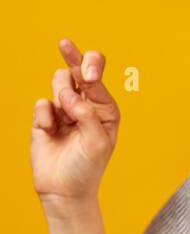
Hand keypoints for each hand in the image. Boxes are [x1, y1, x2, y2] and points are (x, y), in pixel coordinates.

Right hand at [31, 38, 120, 209]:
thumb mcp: (97, 142)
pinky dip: (45, 117)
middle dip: (74, 55)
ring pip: (58, 81)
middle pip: (78, 68)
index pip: (98, 77)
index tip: (87, 74)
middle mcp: (85, 103)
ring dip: (60, 95)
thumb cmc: (87, 168)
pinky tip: (50, 131)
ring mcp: (64, 108)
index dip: (91, 67)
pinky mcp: (44, 117)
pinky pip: (41, 103)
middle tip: (65, 43)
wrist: (64, 190)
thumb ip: (87, 115)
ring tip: (64, 117)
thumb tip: (68, 95)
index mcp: (105, 107)